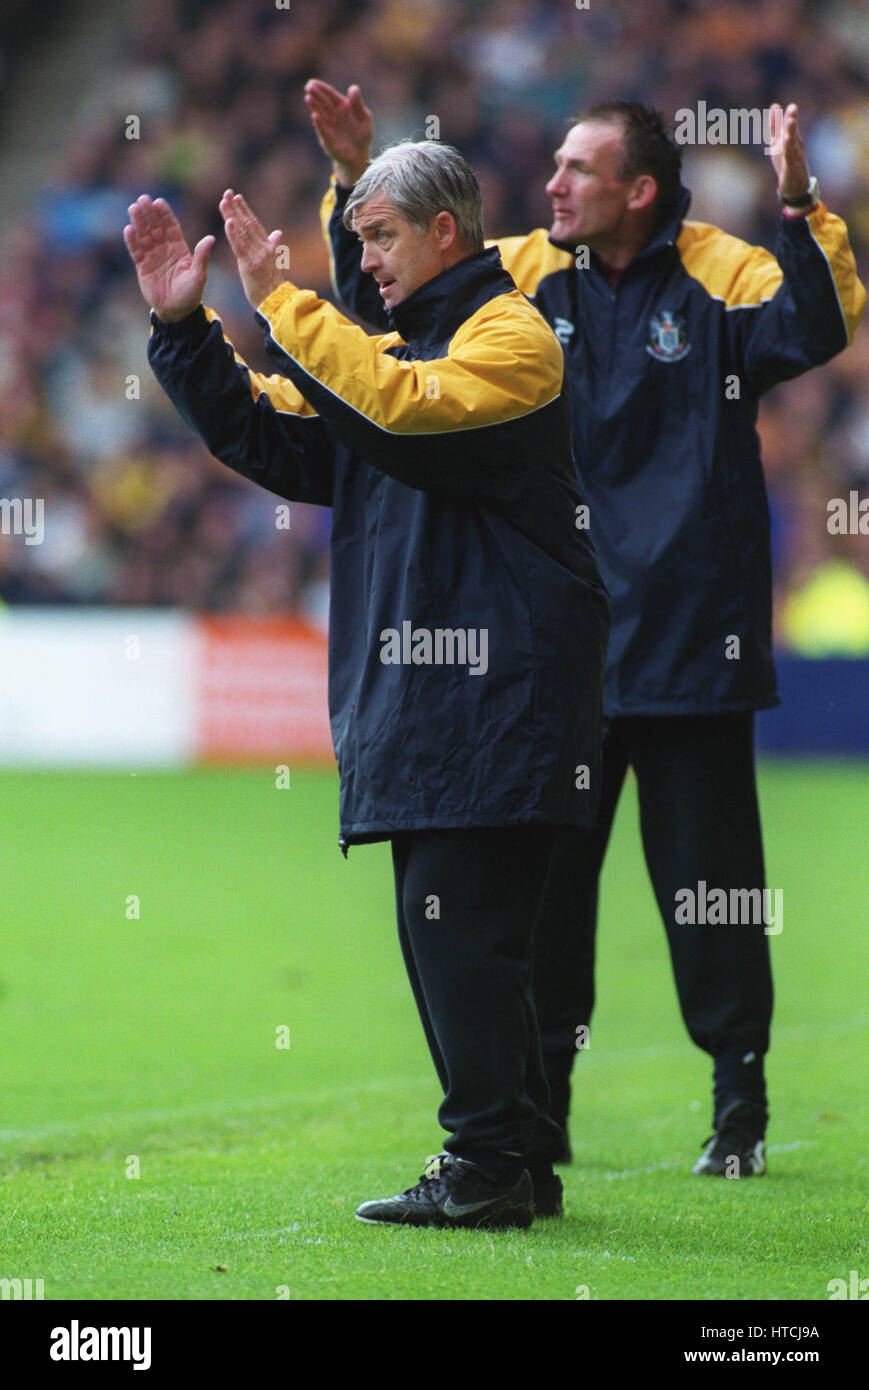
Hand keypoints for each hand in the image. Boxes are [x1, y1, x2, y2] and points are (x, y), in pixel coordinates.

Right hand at [124, 195, 213, 321]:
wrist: (176, 312)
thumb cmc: (190, 295)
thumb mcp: (198, 276)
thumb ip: (201, 256)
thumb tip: (211, 238)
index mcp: (179, 249)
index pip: (171, 227)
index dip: (165, 215)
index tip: (159, 202)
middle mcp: (165, 250)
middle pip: (156, 227)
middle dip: (150, 213)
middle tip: (143, 199)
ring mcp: (153, 257)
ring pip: (144, 236)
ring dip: (139, 222)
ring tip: (133, 208)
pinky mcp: (142, 267)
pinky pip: (136, 251)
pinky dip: (132, 241)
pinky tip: (128, 229)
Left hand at [219, 189, 286, 308]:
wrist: (276, 302)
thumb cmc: (273, 285)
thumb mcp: (274, 263)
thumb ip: (274, 246)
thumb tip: (278, 232)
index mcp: (268, 247)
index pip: (255, 224)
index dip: (246, 210)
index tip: (237, 197)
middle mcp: (263, 248)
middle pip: (247, 223)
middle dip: (236, 208)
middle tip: (227, 193)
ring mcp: (257, 256)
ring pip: (242, 232)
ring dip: (231, 215)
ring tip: (224, 201)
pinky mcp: (249, 265)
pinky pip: (240, 246)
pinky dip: (233, 233)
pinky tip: (228, 221)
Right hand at [304, 79, 371, 186]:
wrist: (359, 155)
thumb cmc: (362, 135)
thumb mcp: (364, 118)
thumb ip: (358, 104)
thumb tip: (353, 87)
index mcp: (342, 106)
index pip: (330, 95)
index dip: (321, 88)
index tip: (312, 82)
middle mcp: (333, 115)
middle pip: (323, 102)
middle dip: (315, 94)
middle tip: (308, 87)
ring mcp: (329, 126)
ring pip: (320, 113)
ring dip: (314, 106)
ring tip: (308, 97)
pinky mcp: (327, 139)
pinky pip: (322, 129)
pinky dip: (319, 123)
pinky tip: (315, 116)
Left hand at [768, 102, 810, 199]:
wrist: (796, 187)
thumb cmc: (787, 164)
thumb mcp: (779, 147)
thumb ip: (776, 131)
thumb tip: (773, 109)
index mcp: (788, 142)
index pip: (782, 129)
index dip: (778, 119)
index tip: (774, 106)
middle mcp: (793, 148)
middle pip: (791, 133)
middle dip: (791, 120)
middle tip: (792, 107)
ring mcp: (794, 158)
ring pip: (792, 144)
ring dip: (792, 132)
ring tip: (791, 121)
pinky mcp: (792, 169)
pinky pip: (791, 159)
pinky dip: (789, 150)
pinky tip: (788, 141)